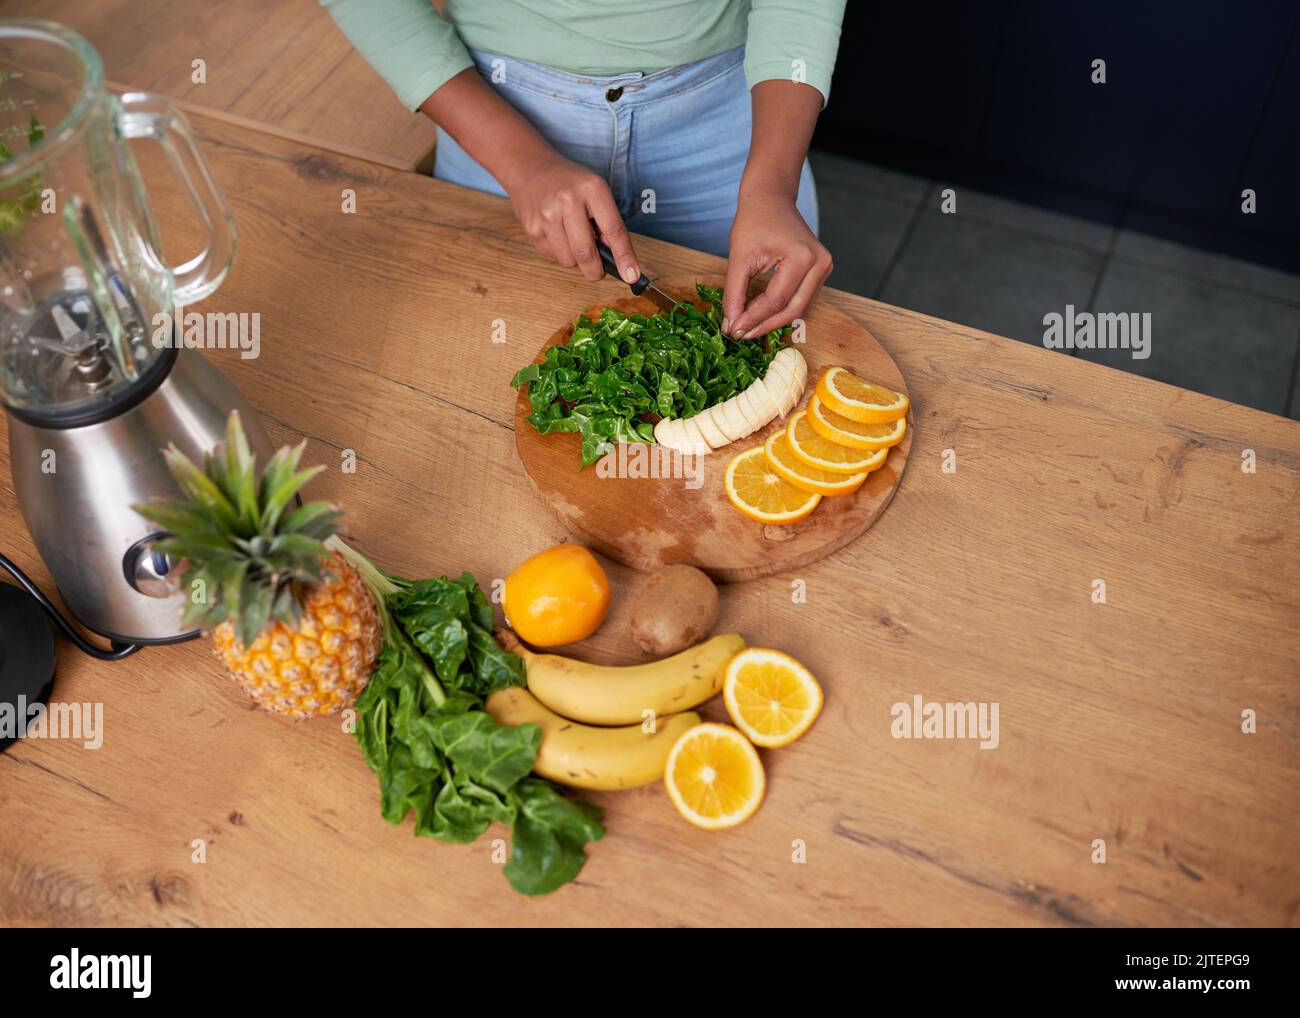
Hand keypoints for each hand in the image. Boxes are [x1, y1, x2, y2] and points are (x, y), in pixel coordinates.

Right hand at [506, 152, 639, 283]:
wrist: (530, 168)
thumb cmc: (570, 183)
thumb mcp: (595, 191)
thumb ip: (607, 221)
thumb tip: (614, 257)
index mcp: (592, 189)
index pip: (613, 229)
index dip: (624, 256)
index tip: (632, 276)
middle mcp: (568, 200)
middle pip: (586, 252)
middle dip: (595, 270)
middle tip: (597, 272)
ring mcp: (547, 214)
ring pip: (568, 259)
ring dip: (574, 259)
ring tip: (572, 239)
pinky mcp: (531, 226)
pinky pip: (551, 255)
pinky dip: (559, 252)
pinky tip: (556, 234)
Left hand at [722, 187, 831, 338]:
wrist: (770, 199)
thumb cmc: (754, 221)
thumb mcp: (738, 258)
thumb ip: (734, 293)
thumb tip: (732, 324)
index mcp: (802, 257)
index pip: (776, 300)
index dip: (753, 318)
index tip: (733, 330)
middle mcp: (820, 264)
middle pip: (793, 309)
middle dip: (765, 325)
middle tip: (741, 334)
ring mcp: (825, 268)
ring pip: (800, 308)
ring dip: (773, 321)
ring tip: (748, 327)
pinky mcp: (821, 271)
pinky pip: (802, 299)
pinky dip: (782, 310)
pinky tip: (761, 315)